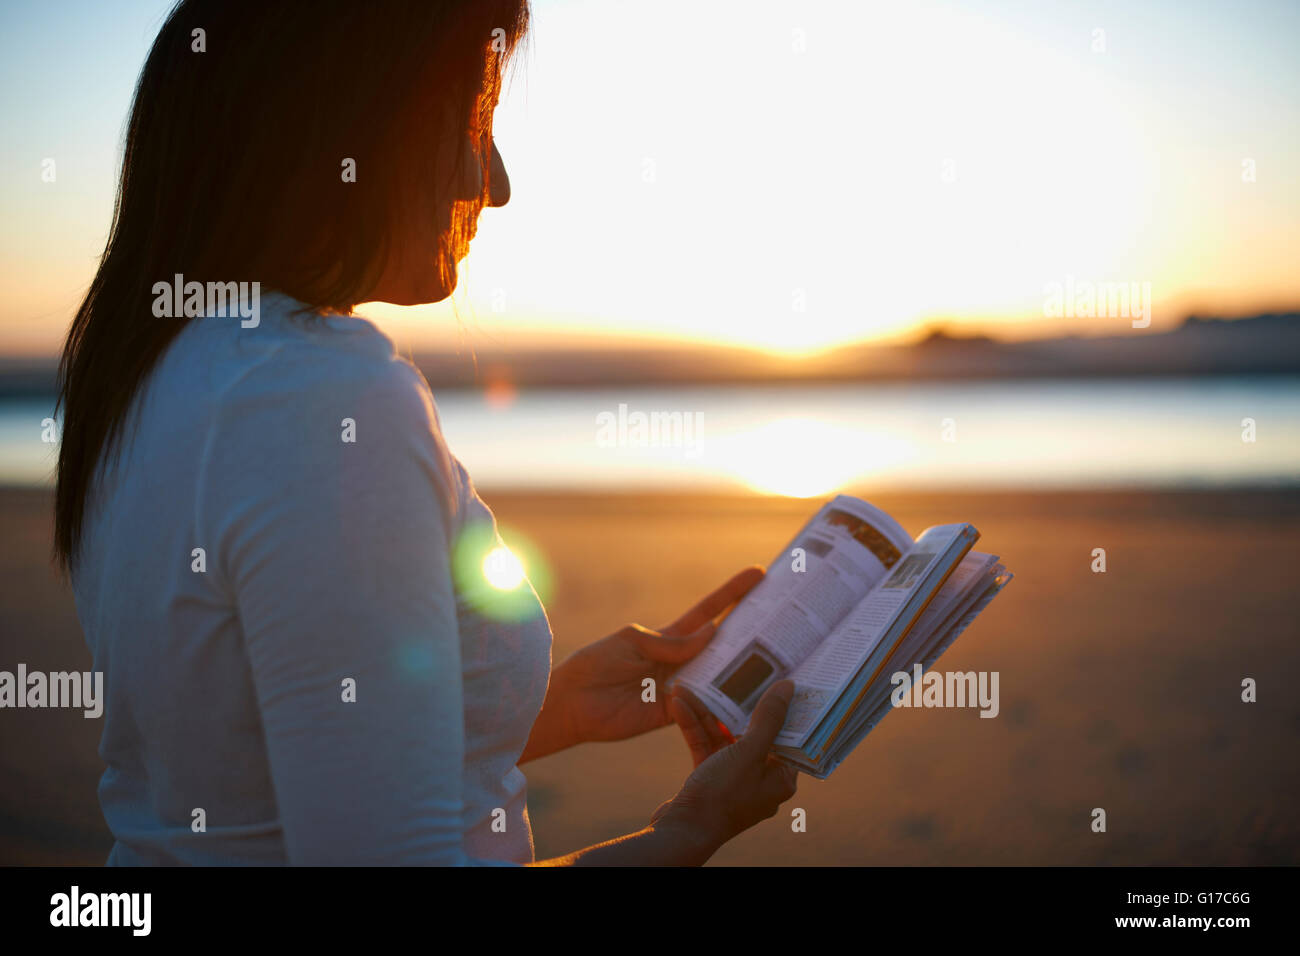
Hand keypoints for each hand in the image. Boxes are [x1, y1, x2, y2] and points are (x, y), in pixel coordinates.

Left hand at [521, 566, 763, 760]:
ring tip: (781, 659)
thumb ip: (671, 642)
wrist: (572, 704)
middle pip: (724, 645)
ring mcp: (682, 688)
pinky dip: (723, 703)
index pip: (709, 611)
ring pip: (721, 678)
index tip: (759, 574)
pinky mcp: (675, 714)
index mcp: (670, 637)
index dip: (733, 593)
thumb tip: (712, 633)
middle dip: (752, 632)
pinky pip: (705, 708)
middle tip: (786, 620)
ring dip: (746, 670)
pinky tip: (748, 699)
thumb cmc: (595, 664)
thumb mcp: (632, 641)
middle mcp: (682, 661)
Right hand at [650, 680, 799, 854]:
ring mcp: (733, 779)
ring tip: (693, 685)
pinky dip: (695, 726)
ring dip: (708, 711)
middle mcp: (761, 779)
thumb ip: (769, 719)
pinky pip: (706, 745)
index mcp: (781, 778)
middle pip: (754, 731)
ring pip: (725, 736)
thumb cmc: (722, 797)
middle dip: (738, 703)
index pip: (789, 735)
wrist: (680, 831)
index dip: (782, 706)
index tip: (777, 678)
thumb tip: (789, 687)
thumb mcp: (748, 752)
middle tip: (735, 674)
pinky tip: (679, 703)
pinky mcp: (709, 778)